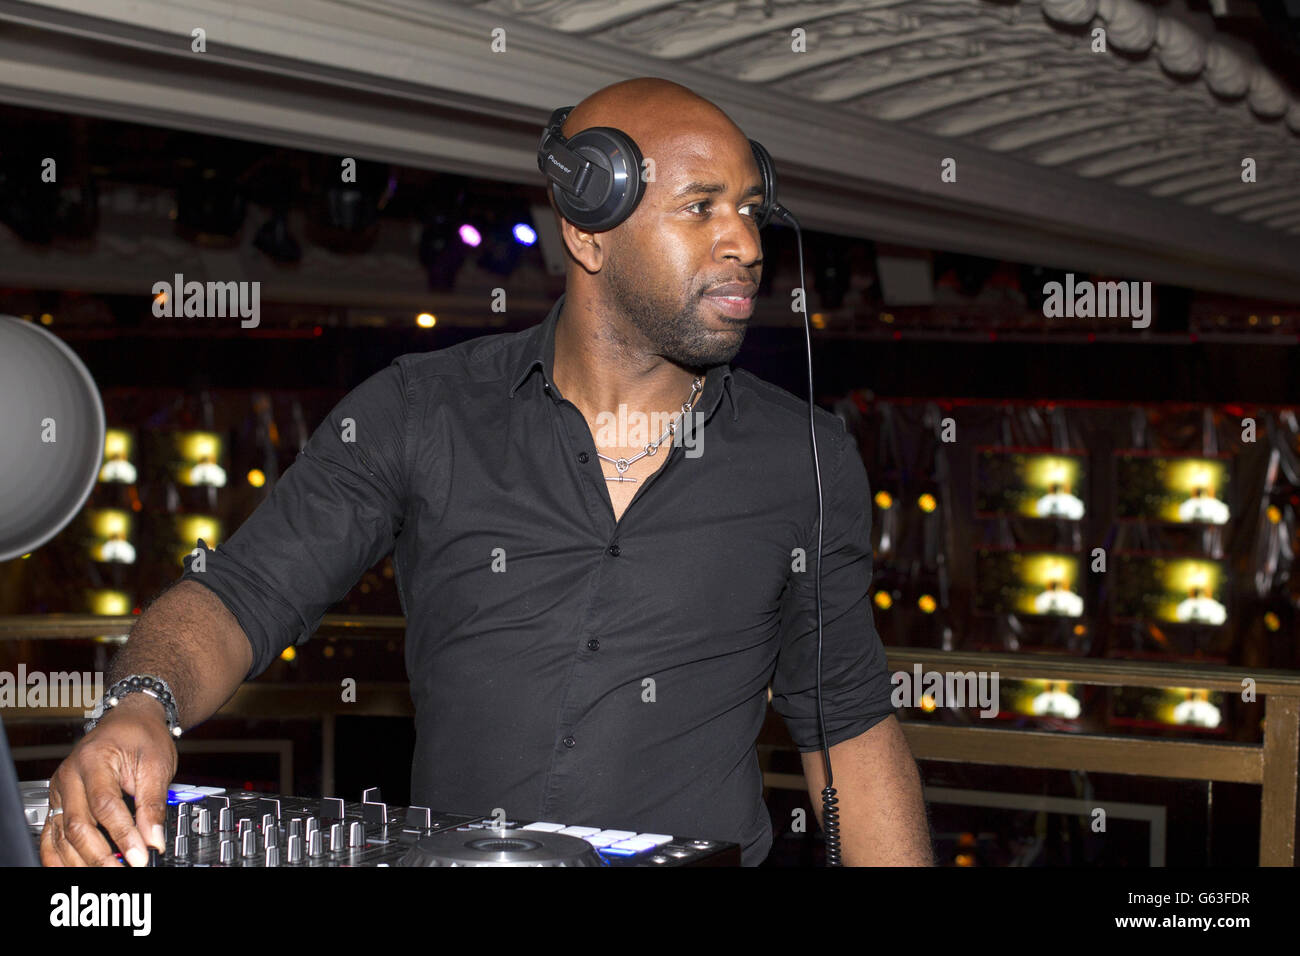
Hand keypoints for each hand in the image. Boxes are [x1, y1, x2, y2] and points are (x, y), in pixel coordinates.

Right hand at [40, 694, 177, 866]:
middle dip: (100, 854)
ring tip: (105, 873)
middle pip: (78, 824)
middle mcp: (70, 776)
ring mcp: (60, 789)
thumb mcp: (156, 765)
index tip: (141, 855)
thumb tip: (154, 839)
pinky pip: (51, 834)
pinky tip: (73, 868)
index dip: (123, 834)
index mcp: (94, 760)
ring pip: (61, 835)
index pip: (106, 805)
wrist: (130, 720)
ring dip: (81, 860)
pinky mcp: (59, 801)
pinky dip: (59, 856)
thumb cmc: (143, 736)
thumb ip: (153, 804)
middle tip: (124, 869)